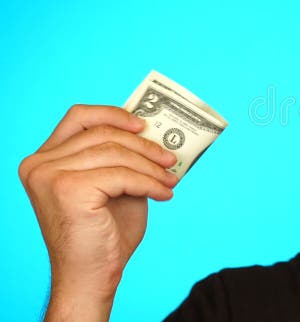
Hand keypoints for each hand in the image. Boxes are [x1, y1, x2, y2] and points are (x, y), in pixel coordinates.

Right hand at [19, 104, 178, 320]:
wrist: (93, 274)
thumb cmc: (104, 232)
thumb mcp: (114, 184)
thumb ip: (122, 158)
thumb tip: (155, 133)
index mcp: (45, 159)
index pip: (78, 117)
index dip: (113, 114)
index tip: (144, 125)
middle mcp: (40, 164)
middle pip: (104, 134)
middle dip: (144, 145)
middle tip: (171, 159)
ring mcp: (50, 175)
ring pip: (116, 153)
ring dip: (151, 166)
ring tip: (171, 180)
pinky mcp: (68, 189)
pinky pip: (122, 175)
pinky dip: (149, 183)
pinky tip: (163, 195)